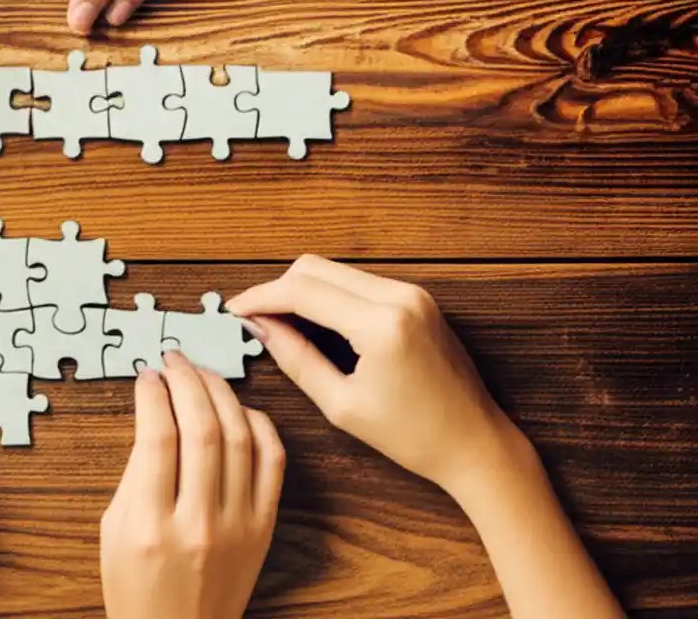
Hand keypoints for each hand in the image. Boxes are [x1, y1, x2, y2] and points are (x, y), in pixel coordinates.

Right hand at [100, 352, 283, 618]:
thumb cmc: (137, 587)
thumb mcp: (113, 530)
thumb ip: (134, 474)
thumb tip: (154, 414)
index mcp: (149, 525)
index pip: (157, 437)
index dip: (153, 394)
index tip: (147, 375)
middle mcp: (197, 523)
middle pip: (202, 429)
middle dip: (187, 381)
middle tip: (176, 361)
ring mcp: (237, 526)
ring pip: (240, 437)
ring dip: (221, 394)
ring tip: (203, 375)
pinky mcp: (264, 528)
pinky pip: (272, 462)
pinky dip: (259, 426)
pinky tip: (240, 410)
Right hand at [226, 255, 524, 493]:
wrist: (475, 442)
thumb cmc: (415, 435)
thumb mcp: (342, 405)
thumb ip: (296, 359)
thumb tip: (261, 328)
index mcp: (382, 325)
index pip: (303, 291)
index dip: (260, 297)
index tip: (235, 311)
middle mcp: (400, 297)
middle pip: (315, 268)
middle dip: (277, 288)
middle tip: (253, 318)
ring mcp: (412, 294)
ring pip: (335, 270)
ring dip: (301, 289)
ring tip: (279, 322)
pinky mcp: (416, 299)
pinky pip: (357, 282)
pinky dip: (327, 294)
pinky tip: (312, 321)